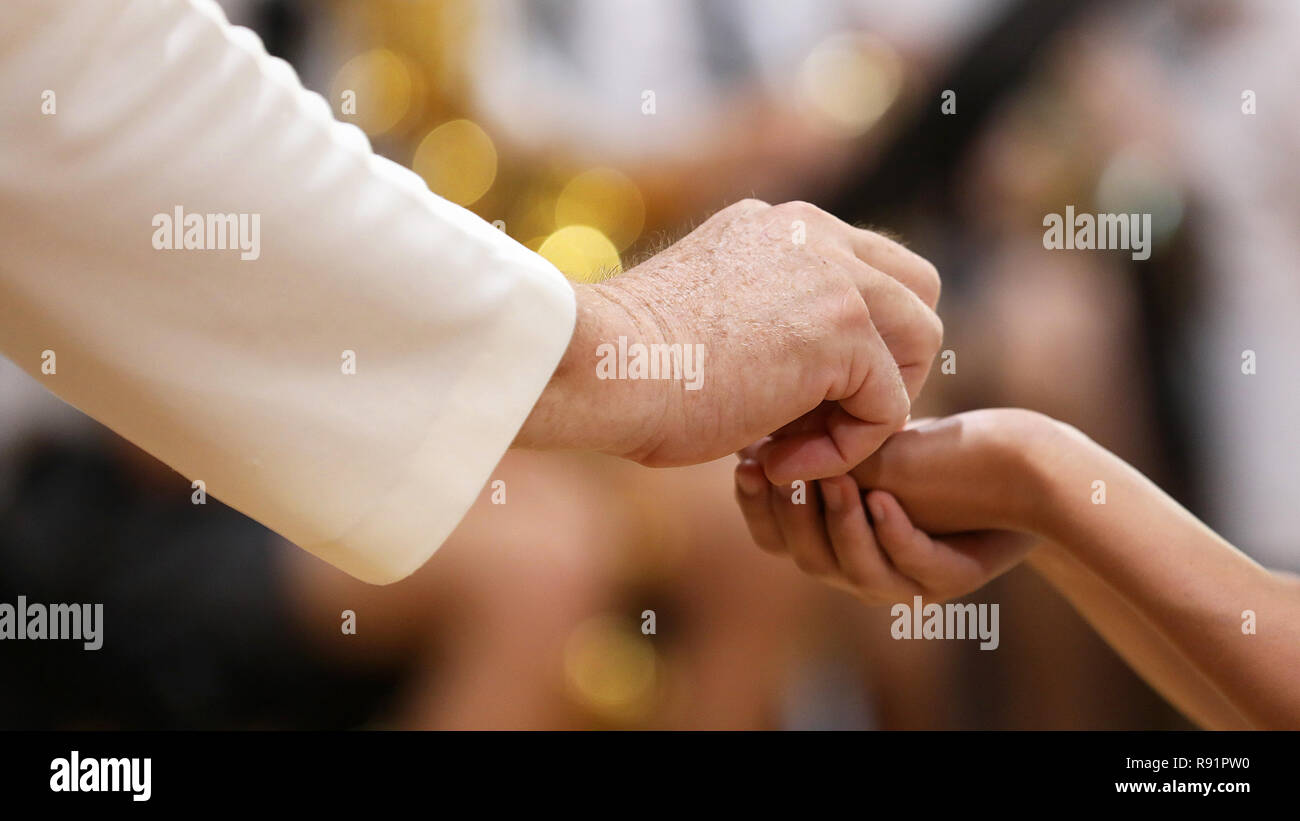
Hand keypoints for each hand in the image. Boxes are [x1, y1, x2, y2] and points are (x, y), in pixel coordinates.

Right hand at [517, 199, 941, 481]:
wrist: (595, 367)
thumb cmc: (625, 365)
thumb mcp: (708, 320)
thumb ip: (765, 322)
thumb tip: (802, 380)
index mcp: (780, 227)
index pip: (868, 273)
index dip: (855, 345)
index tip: (786, 399)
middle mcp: (815, 233)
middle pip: (916, 294)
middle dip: (887, 365)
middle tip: (816, 419)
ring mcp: (836, 274)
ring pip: (921, 342)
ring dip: (868, 408)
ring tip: (791, 445)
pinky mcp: (845, 329)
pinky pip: (889, 407)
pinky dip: (844, 450)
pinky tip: (772, 459)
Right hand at [733, 409, 1062, 601]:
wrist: (1017, 465)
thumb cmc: (934, 451)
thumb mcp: (861, 444)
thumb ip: (810, 450)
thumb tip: (742, 428)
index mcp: (832, 541)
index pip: (775, 541)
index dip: (756, 509)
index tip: (747, 464)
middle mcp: (863, 569)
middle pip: (810, 560)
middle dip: (792, 516)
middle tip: (782, 472)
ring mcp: (909, 581)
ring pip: (860, 571)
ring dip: (842, 525)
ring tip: (837, 481)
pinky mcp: (954, 579)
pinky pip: (915, 566)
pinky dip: (894, 533)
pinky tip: (883, 499)